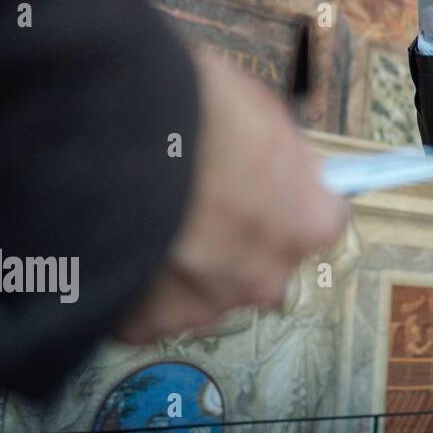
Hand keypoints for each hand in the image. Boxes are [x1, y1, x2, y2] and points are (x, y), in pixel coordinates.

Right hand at [115, 50, 348, 343]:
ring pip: (206, 290)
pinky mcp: (148, 321)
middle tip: (198, 205)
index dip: (288, 202)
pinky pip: (149, 310)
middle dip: (237, 240)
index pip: (319, 222)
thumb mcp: (263, 114)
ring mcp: (208, 303)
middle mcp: (267, 275)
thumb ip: (287, 159)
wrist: (113, 133)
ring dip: (187, 266)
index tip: (268, 191)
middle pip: (263, 265)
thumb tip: (296, 170)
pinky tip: (124, 246)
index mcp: (307, 224)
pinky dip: (137, 287)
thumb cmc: (193, 111)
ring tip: (152, 222)